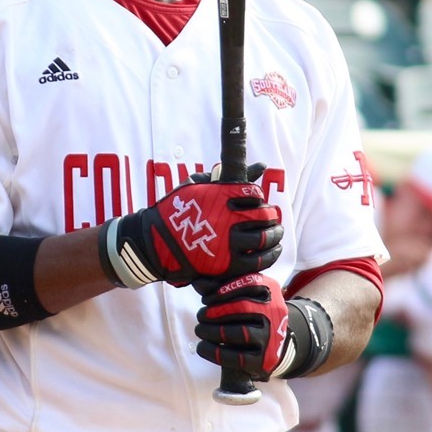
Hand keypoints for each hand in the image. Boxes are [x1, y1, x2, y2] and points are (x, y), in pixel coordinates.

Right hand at [97, 165, 281, 288]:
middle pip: (263, 215)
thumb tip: (262, 166)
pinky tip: (272, 250)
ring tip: (276, 233)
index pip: (253, 192)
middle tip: (272, 217)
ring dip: (275, 234)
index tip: (255, 200)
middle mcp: (227, 218)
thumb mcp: (198, 184)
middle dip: (270, 215)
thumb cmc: (176, 210)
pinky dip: (270, 255)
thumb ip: (229, 175)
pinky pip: (258, 260)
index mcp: (220, 196)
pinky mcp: (228, 265)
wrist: (155, 242)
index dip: (257, 196)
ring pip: (265, 238)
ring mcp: (228, 243)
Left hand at [195, 274, 289, 380]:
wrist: (267, 348)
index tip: (206, 299)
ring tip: (199, 329)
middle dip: (217, 311)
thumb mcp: (236, 298)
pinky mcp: (263, 361)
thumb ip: (218, 289)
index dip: (224, 290)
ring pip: (241, 333)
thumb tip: (197, 281)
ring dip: (213, 331)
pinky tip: (202, 347)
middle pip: (244, 307)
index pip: (249, 283)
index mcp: (271, 290)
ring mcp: (271, 338)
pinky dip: (215, 352)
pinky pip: (237, 357)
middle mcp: (275, 313)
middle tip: (200, 315)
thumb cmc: (246, 317)